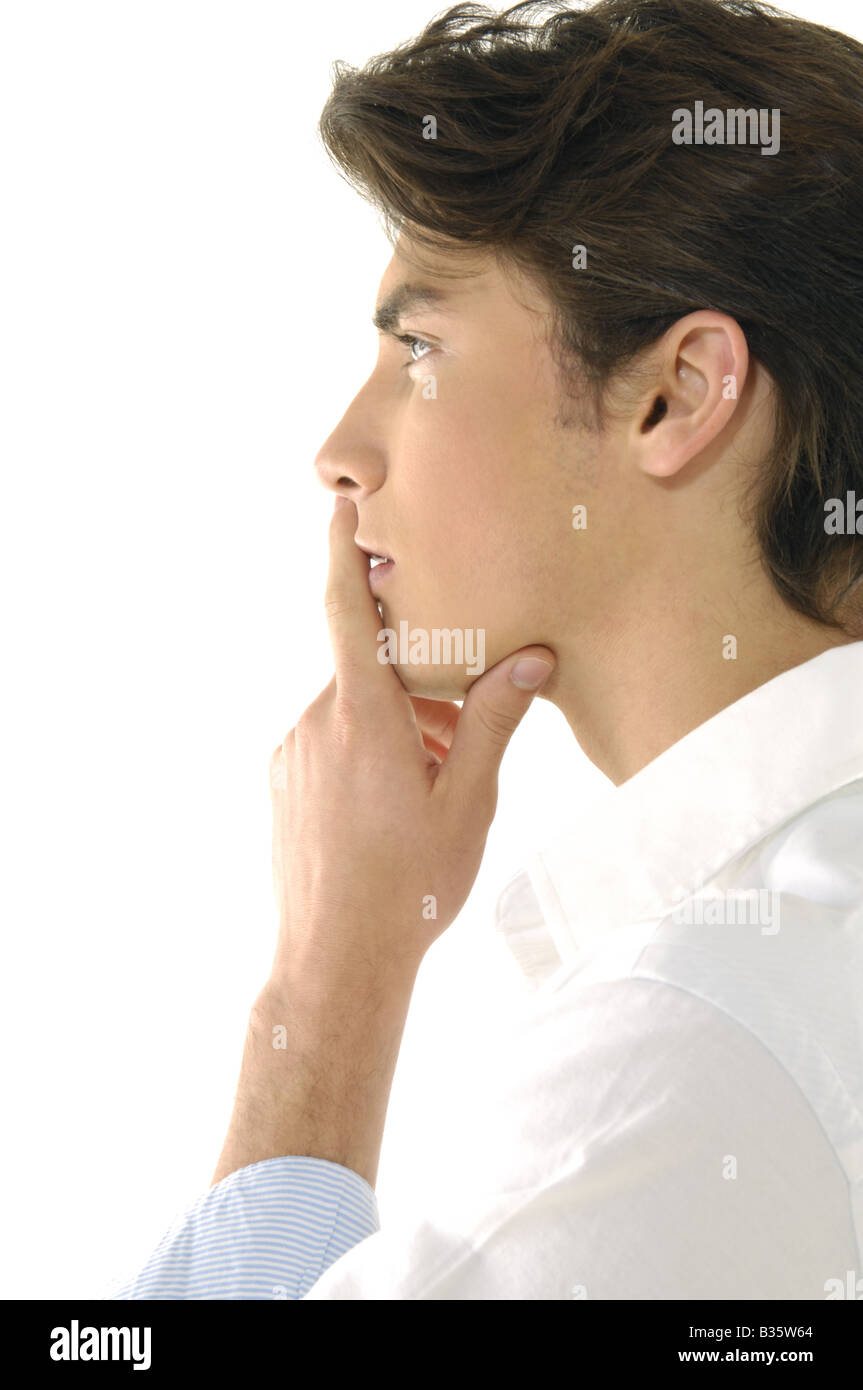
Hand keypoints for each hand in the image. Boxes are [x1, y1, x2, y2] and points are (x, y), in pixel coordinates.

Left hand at [267, 496, 554, 996]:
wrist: (336, 959)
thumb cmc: (410, 884)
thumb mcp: (468, 799)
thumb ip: (493, 720)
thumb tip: (530, 659)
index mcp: (362, 716)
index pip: (348, 611)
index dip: (347, 555)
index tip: (342, 508)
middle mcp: (316, 723)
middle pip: (371, 671)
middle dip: (418, 686)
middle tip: (461, 737)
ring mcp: (292, 755)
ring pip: (352, 710)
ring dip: (396, 726)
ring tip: (436, 784)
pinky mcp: (283, 784)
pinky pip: (328, 743)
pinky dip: (367, 752)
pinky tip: (396, 805)